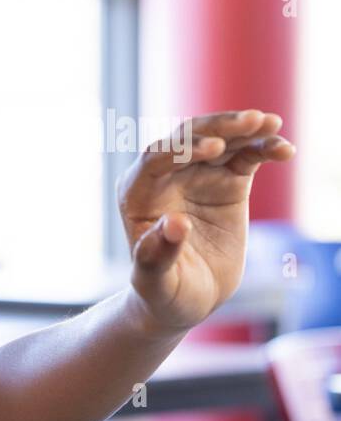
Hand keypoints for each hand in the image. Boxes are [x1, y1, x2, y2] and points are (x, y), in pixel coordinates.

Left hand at [118, 110, 294, 334]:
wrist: (187, 298)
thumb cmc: (163, 292)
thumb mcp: (155, 282)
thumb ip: (156, 255)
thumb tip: (175, 225)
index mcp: (137, 195)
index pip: (155, 160)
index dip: (182, 149)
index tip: (214, 148)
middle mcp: (164, 178)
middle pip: (187, 139)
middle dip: (217, 127)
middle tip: (250, 122)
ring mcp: (197, 176)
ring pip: (220, 141)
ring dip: (244, 129)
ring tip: (271, 124)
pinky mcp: (226, 181)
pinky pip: (246, 156)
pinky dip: (264, 148)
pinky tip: (283, 150)